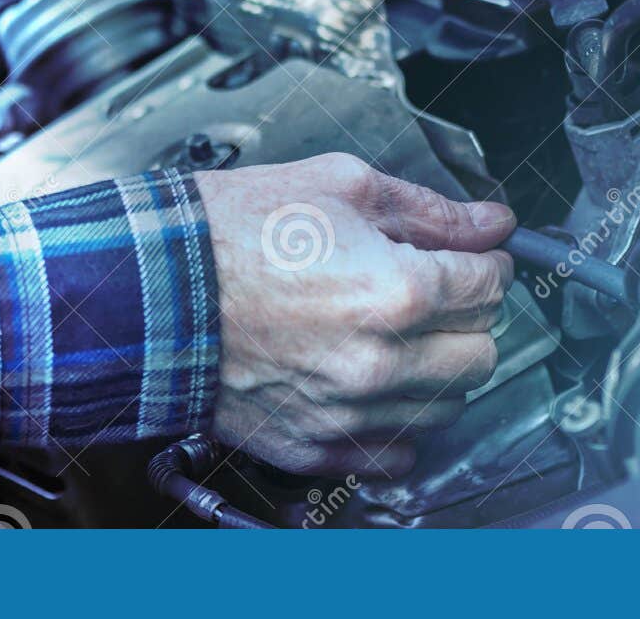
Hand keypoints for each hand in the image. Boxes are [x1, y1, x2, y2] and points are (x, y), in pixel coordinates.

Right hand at [192, 153, 516, 477]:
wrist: (150, 289)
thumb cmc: (230, 233)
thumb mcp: (340, 186)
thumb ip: (431, 210)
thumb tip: (488, 222)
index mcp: (397, 291)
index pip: (489, 287)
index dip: (486, 263)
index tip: (473, 257)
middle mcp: (380, 362)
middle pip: (481, 353)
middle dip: (469, 317)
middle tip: (439, 291)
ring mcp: (347, 412)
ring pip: (447, 406)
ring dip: (438, 369)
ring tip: (398, 333)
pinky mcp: (314, 445)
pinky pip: (395, 454)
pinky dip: (398, 423)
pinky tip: (376, 384)